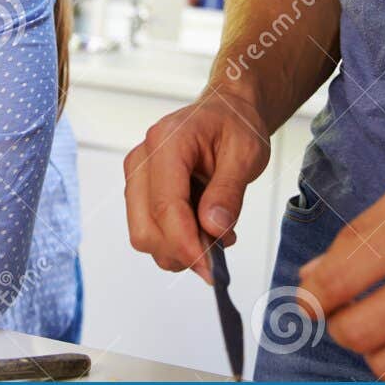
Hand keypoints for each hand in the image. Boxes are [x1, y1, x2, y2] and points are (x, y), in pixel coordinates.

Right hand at [124, 87, 271, 280]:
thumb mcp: (247, 153)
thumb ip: (229, 191)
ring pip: (143, 236)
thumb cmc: (234, 126)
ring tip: (216, 233)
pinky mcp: (139, 191)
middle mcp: (142, 159)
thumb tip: (213, 229)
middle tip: (220, 252)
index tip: (212, 271)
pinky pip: (149, 230)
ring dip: (179, 248)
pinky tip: (202, 229)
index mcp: (167, 142)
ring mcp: (137, 176)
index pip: (166, 206)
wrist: (226, 113)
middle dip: (181, 251)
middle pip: (146, 229)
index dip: (187, 245)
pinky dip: (175, 241)